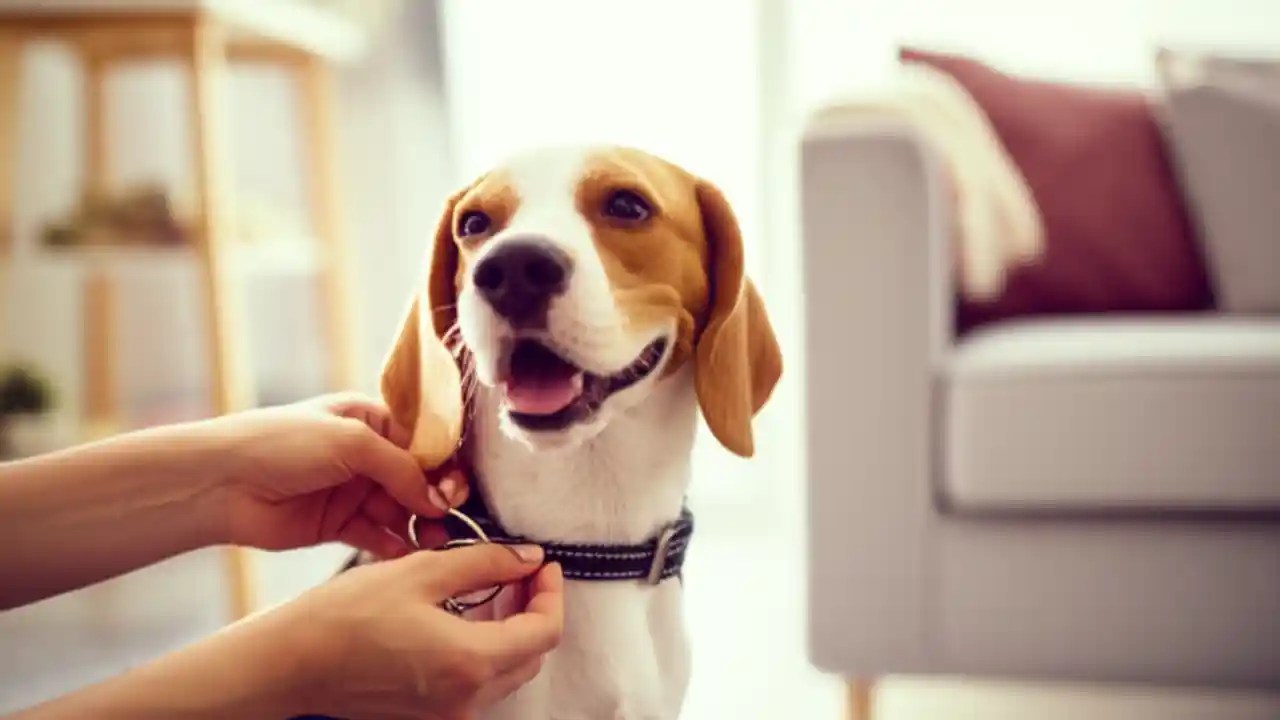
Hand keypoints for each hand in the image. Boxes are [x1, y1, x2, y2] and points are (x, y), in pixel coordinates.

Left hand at [207, 393, 468, 557]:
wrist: (221, 483)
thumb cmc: (281, 443)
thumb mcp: (351, 441)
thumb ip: (401, 468)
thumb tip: (438, 499)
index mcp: (371, 420)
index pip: (423, 443)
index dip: (443, 465)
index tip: (454, 487)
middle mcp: (365, 455)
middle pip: (417, 480)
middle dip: (435, 498)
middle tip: (446, 516)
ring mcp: (351, 491)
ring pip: (400, 511)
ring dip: (420, 526)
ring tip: (432, 540)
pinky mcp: (337, 524)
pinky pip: (376, 537)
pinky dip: (394, 546)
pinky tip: (407, 554)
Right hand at [271, 543, 563, 719]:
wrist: (290, 664)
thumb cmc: (345, 616)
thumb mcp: (420, 573)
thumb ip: (485, 563)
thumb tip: (528, 558)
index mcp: (470, 662)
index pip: (545, 631)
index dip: (552, 592)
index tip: (543, 563)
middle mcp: (466, 699)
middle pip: (532, 655)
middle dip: (534, 609)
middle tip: (520, 571)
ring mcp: (447, 715)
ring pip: (507, 672)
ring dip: (510, 630)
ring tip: (493, 587)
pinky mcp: (428, 716)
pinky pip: (477, 684)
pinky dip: (483, 649)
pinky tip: (463, 616)